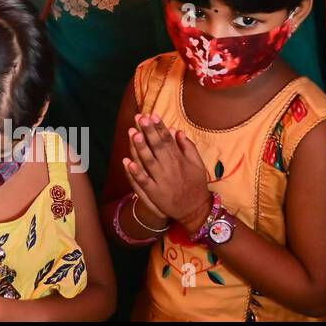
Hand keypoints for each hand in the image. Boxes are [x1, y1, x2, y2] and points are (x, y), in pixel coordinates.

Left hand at [123, 113, 210, 231]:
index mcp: (179, 160)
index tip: (152, 114)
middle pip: (157, 147)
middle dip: (148, 131)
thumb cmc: (196, 185)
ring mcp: (161, 180)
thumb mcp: (197, 165)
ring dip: (140, 147)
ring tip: (133, 133)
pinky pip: (143, 181)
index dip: (159, 127)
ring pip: (148, 161)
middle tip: (140, 118)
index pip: (168, 140)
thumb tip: (177, 130)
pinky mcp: (154, 192)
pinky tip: (127, 162)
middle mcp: (170, 168)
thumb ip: (188, 147)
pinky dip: (136, 172)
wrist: (195, 211)